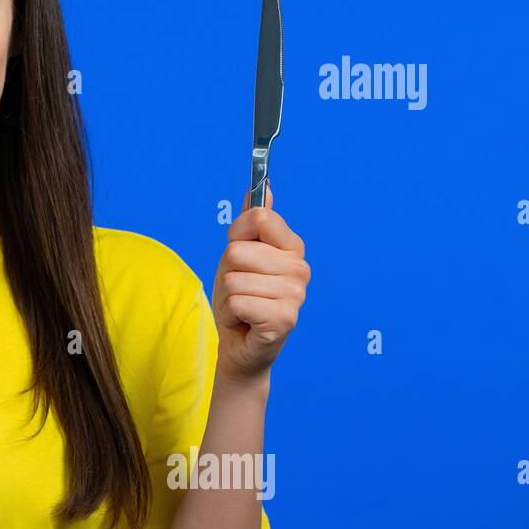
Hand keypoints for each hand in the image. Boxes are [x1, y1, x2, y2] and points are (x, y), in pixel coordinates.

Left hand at [211, 178, 309, 383]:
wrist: (238, 343)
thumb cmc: (239, 295)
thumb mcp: (239, 253)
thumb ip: (250, 220)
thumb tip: (263, 185)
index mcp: (292, 247)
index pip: (259, 216)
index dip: (237, 235)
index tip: (241, 255)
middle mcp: (300, 268)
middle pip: (238, 250)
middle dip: (228, 273)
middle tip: (239, 289)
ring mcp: (296, 294)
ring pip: (235, 278)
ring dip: (228, 296)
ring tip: (242, 306)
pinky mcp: (285, 319)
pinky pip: (238, 302)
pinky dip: (232, 314)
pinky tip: (245, 322)